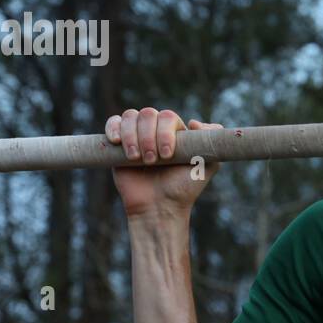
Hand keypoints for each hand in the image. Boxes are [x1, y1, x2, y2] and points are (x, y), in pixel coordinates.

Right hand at [106, 107, 223, 217]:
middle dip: (149, 137)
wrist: (158, 208)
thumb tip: (194, 122)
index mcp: (176, 132)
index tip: (168, 155)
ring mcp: (136, 136)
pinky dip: (113, 127)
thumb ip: (210, 141)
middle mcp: (156, 131)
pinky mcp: (117, 145)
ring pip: (130, 116)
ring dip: (132, 136)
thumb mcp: (207, 166)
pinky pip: (113, 123)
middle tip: (152, 161)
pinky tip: (117, 142)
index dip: (165, 132)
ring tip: (136, 159)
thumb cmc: (183, 188)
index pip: (168, 116)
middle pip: (148, 114)